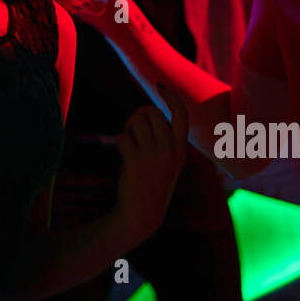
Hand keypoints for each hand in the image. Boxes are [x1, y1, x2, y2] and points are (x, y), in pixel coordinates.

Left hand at [114, 93, 188, 245]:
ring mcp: (154, 154)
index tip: (161, 85)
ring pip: (137, 121)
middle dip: (138, 116)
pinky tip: (120, 153)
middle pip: (151, 112)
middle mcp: (171, 150)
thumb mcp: (168, 164)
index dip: (171, 97)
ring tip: (128, 145)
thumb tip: (146, 112)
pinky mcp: (135, 159)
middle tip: (132, 131)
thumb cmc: (151, 186)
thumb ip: (164, 141)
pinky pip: (123, 136)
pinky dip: (118, 142)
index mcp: (181, 150)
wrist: (141, 215)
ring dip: (128, 129)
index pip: (181, 115)